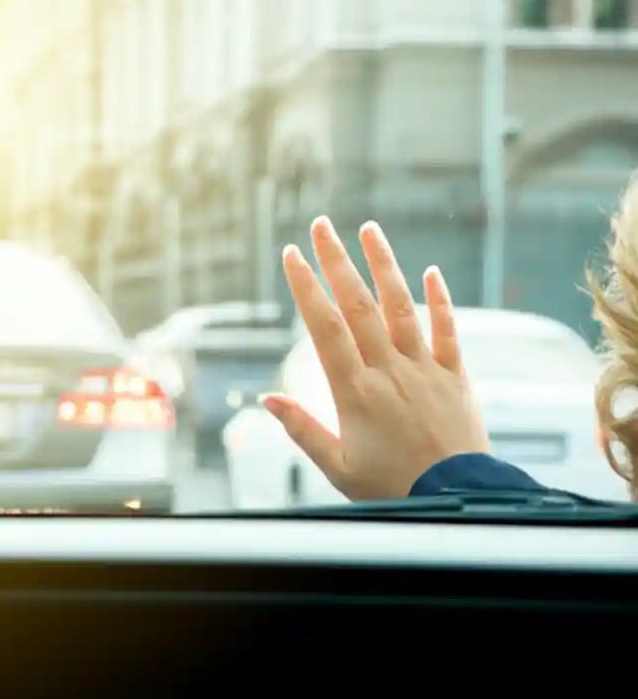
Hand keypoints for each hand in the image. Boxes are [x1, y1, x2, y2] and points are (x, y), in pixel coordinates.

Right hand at [261, 216, 488, 500]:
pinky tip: (430, 271)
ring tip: (369, 229)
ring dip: (384, 265)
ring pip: (401, 307)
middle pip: (358, 305)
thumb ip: (302, 429)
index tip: (291, 255)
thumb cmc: (392, 489)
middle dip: (337, 261)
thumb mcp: (336, 467)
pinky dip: (440, 300)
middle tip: (321, 225)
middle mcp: (389, 371)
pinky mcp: (455, 377)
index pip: (324, 327)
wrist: (457, 499)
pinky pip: (447, 332)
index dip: (306, 287)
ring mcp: (424, 369)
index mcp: (354, 391)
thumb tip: (266, 399)